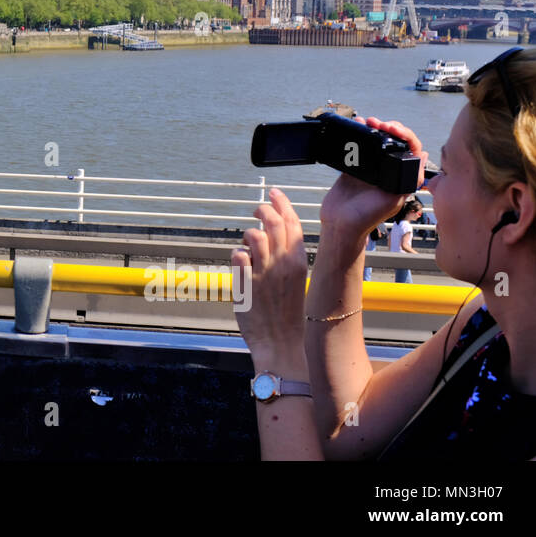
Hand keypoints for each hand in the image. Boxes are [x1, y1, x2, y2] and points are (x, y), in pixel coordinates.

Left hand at [232, 187, 308, 367]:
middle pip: (272, 222)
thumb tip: (270, 237)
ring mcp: (264, 272)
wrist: (282, 343)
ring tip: (248, 243)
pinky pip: (237, 255)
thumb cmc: (288, 315)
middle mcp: (283, 264)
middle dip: (263, 210)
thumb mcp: (295, 282)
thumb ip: (286, 259)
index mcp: (299, 262)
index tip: (274, 193)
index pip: (293, 223)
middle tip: (257, 209)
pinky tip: (240, 264)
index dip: (282, 203)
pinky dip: (237, 255)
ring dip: (248, 234)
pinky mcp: (246, 282)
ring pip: (254, 235)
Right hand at [317, 116, 424, 248]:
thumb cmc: (368, 217)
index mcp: (402, 178)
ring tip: (367, 121)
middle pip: (395, 141)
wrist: (340, 224)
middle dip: (389, 128)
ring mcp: (372, 168)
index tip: (391, 129)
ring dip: (374, 128)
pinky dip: (359, 134)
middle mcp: (389, 171)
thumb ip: (407, 180)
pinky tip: (356, 126)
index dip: (404, 134)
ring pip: (378, 141)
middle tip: (378, 123)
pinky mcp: (355, 166)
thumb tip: (424, 155)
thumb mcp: (392, 200)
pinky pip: (359, 146)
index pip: (411, 149)